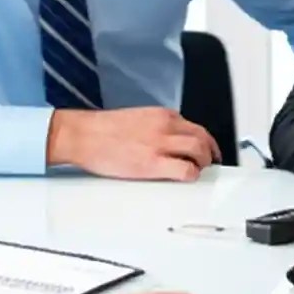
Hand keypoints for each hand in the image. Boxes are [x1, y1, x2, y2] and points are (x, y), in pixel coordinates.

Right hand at [46, 107, 221, 180]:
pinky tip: (185, 178)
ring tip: (197, 171)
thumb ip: (157, 126)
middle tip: (209, 162)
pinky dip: (191, 175)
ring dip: (203, 163)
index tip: (204, 149)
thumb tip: (170, 140)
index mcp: (161, 115)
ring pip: (200, 152)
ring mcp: (161, 144)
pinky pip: (186, 171)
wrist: (83, 135)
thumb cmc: (102, 129)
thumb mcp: (137, 118)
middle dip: (210, 152)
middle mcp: (165, 126)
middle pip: (203, 138)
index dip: (204, 141)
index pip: (195, 126)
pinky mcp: (154, 164)